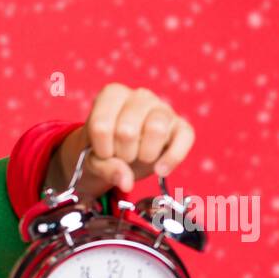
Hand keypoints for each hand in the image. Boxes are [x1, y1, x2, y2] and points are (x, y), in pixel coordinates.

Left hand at [46, 84, 195, 203]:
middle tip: (121, 156)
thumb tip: (126, 182)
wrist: (120, 157)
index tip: (102, 152)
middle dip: (121, 154)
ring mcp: (163, 109)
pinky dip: (171, 159)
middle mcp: (140, 96)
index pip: (101, 126)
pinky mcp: (182, 126)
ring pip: (156, 129)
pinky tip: (160, 170)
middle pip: (127, 130)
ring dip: (144, 155)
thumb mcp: (94, 160)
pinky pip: (185, 138)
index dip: (101, 149)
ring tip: (138, 157)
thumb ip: (105, 169)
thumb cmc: (105, 150)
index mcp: (113, 95)